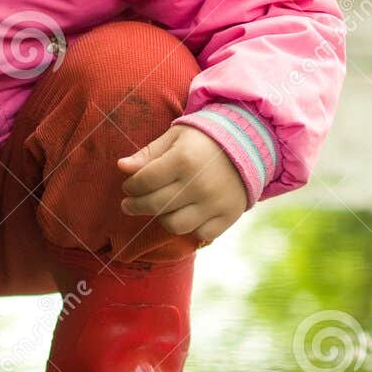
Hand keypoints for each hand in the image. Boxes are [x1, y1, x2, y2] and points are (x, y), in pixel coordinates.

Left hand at [117, 124, 247, 243]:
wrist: (249, 144)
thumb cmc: (204, 140)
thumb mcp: (175, 138)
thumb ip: (148, 154)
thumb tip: (122, 167)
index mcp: (183, 160)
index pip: (144, 182)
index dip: (131, 186)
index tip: (129, 186)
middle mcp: (199, 184)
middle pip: (155, 205)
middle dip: (136, 205)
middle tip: (129, 204)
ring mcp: (215, 203)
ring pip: (174, 225)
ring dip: (161, 217)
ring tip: (160, 208)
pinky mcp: (229, 216)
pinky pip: (200, 233)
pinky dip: (190, 227)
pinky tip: (185, 214)